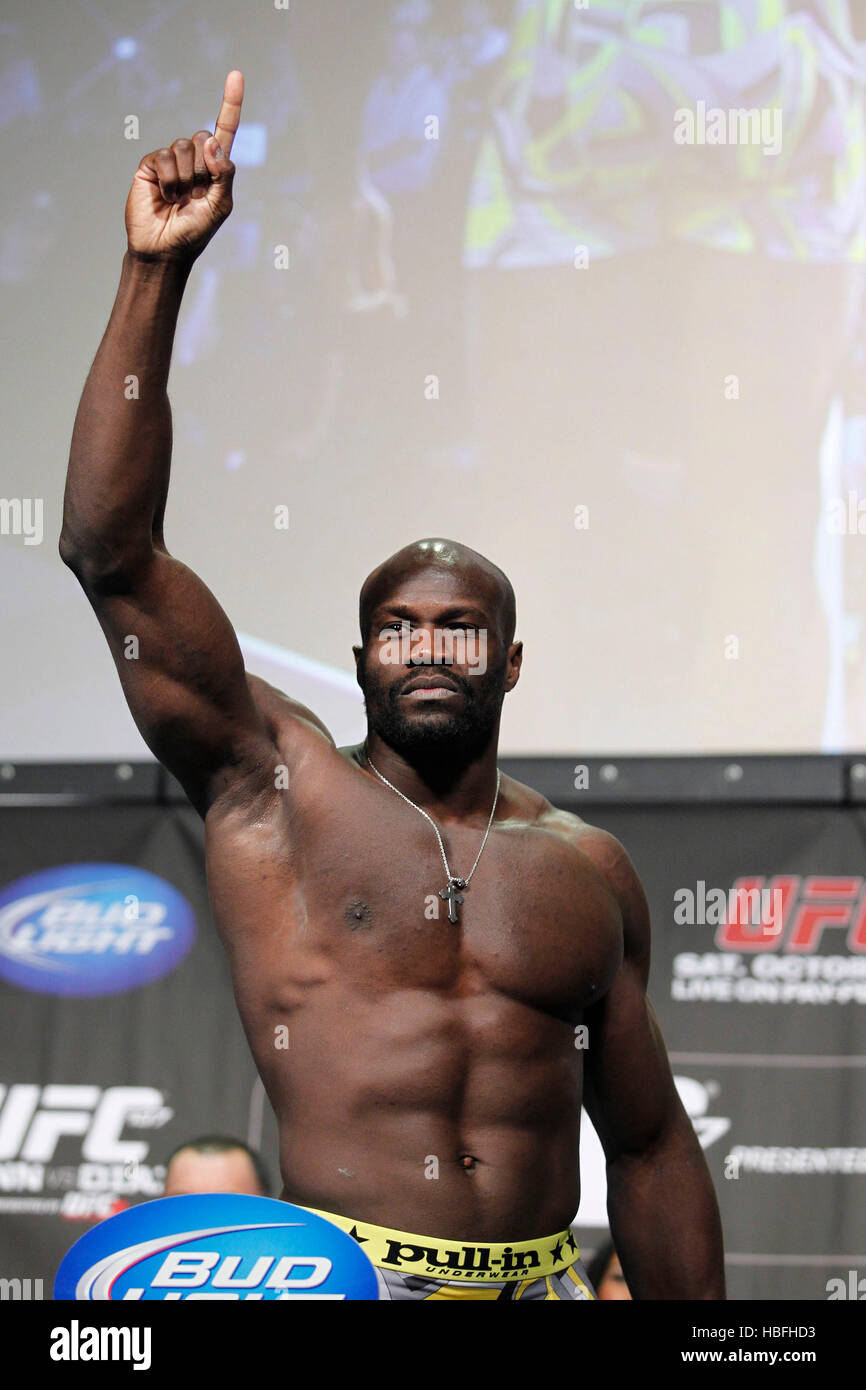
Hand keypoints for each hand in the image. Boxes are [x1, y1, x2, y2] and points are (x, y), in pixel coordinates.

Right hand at [125, 70, 243, 261]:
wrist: (164, 249)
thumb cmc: (194, 232)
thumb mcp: (220, 206)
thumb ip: (223, 174)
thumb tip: (212, 142)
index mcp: (214, 168)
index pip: (224, 130)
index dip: (230, 104)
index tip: (236, 75)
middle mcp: (193, 159)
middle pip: (204, 137)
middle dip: (203, 168)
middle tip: (195, 194)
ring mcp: (171, 161)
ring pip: (184, 146)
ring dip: (185, 178)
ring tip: (179, 199)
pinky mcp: (151, 164)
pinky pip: (165, 156)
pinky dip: (169, 180)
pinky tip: (165, 197)